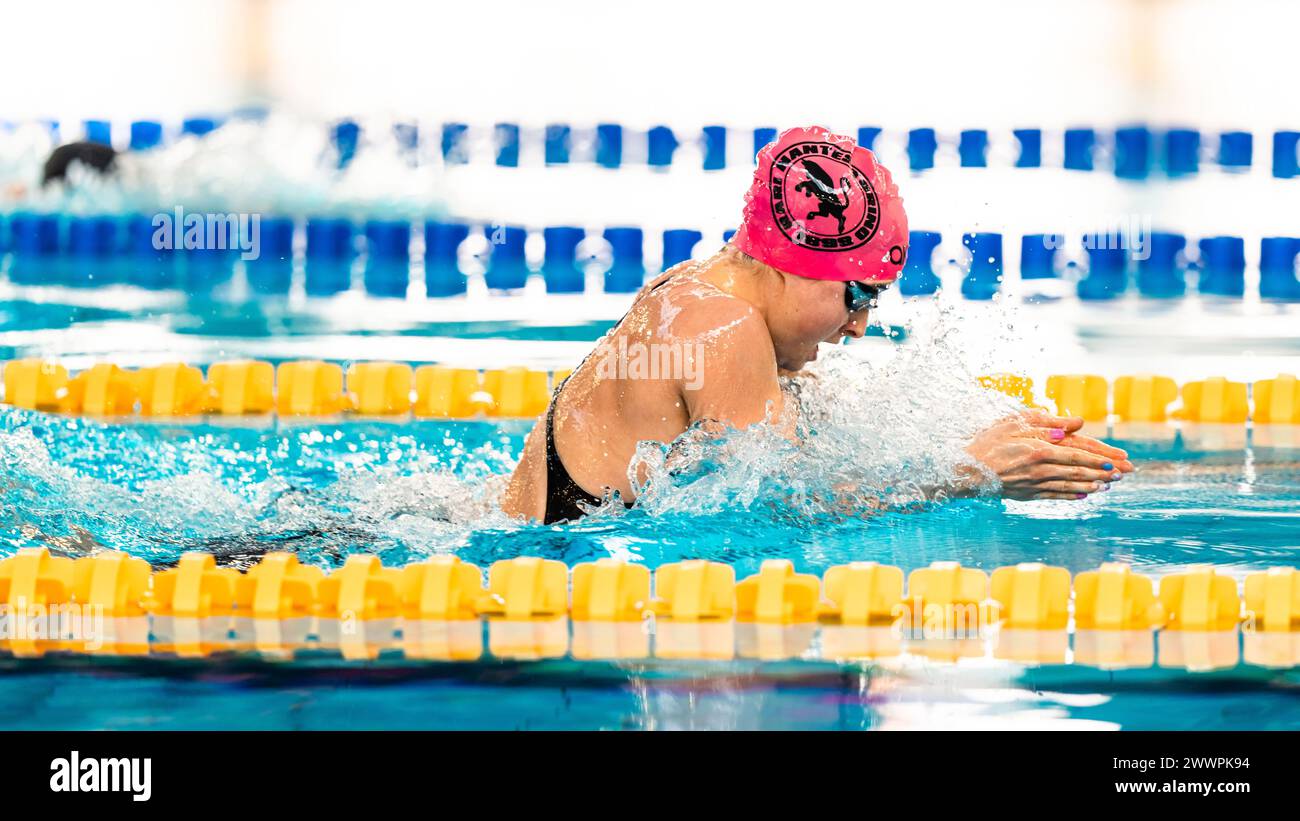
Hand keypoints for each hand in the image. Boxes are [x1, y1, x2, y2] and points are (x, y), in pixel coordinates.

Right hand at [962, 410, 1135, 500]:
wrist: (964, 470)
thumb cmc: (987, 441)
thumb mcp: (1014, 422)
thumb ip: (1046, 422)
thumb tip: (1077, 423)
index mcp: (1040, 448)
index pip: (1079, 451)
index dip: (1101, 455)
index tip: (1120, 457)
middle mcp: (1041, 468)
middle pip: (1080, 469)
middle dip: (1106, 471)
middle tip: (1127, 472)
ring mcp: (1035, 484)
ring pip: (1072, 484)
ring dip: (1095, 484)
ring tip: (1111, 484)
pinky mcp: (1028, 494)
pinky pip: (1057, 495)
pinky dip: (1074, 495)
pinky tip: (1086, 494)